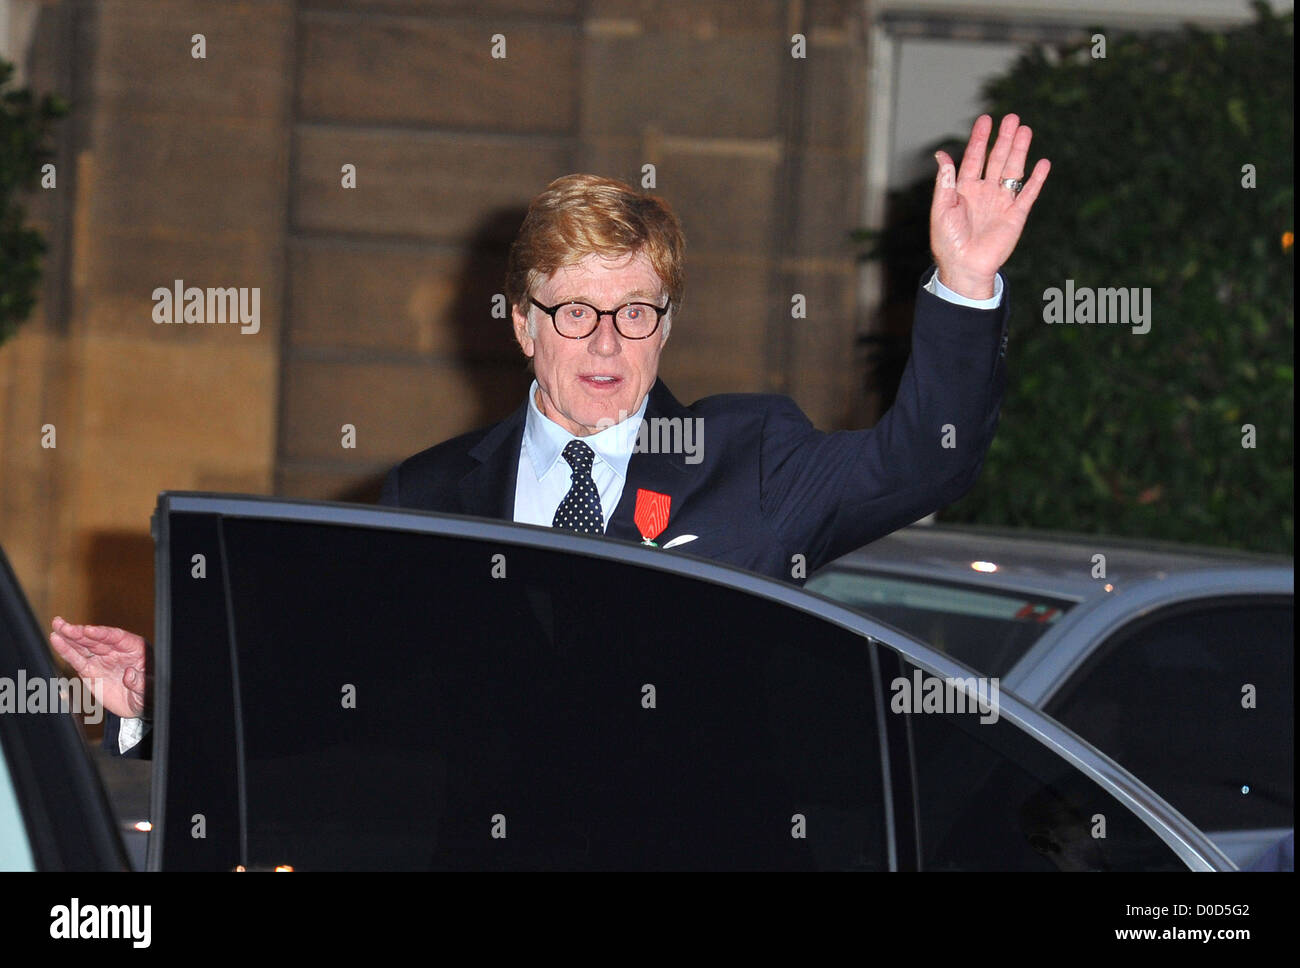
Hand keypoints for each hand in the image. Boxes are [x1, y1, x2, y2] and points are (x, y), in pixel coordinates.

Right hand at [49, 617, 149, 719]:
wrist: (137, 706)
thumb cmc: (147, 694)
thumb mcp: (149, 689)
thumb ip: (141, 682)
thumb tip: (129, 675)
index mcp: (134, 648)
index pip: (117, 637)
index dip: (102, 633)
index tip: (88, 630)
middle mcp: (116, 650)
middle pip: (97, 638)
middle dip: (81, 632)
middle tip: (65, 626)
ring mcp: (102, 659)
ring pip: (84, 645)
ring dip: (70, 635)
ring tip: (57, 625)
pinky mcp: (90, 670)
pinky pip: (77, 659)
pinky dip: (66, 650)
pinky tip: (56, 640)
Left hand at [930, 113, 1049, 298]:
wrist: (964, 267)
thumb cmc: (948, 241)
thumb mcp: (941, 208)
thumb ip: (945, 181)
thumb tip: (941, 155)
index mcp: (965, 189)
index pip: (974, 158)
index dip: (979, 139)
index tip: (985, 119)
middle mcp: (984, 192)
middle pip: (997, 159)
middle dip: (1004, 139)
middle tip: (1012, 118)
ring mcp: (1001, 202)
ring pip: (1013, 170)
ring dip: (1019, 151)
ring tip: (1025, 130)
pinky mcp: (1016, 216)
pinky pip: (1028, 194)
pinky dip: (1036, 179)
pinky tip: (1043, 163)